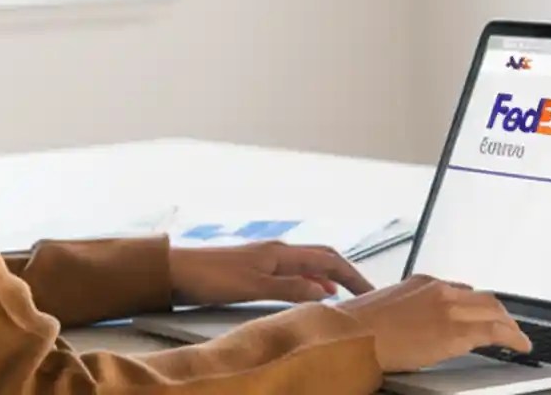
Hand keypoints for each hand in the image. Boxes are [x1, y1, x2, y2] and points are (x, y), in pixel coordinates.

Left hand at [169, 241, 374, 305]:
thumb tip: (325, 290)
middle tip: (367, 294)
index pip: (329, 261)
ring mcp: (269, 259)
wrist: (178, 270)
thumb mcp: (253, 286)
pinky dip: (312, 283)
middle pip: (324, 259)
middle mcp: (279, 252)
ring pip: (311, 266)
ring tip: (347, 297)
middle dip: (348, 274)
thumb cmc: (212, 276)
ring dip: (332, 279)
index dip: (354, 276)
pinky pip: (296, 273)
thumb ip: (289, 288)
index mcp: (282, 253)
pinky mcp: (258, 269)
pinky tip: (312, 295)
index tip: (372, 292)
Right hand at [335, 274, 531, 372]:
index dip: (477, 305)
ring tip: (517, 337)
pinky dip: (513, 337)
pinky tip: (520, 345)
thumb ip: (409, 311)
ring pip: (494, 310)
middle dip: (500, 313)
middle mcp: (439, 289)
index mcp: (422, 283)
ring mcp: (449, 308)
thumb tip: (416, 324)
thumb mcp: (387, 308)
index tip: (483, 313)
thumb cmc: (358, 328)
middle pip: (483, 298)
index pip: (461, 290)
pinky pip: (494, 330)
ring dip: (509, 324)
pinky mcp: (455, 331)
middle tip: (508, 327)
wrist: (350, 335)